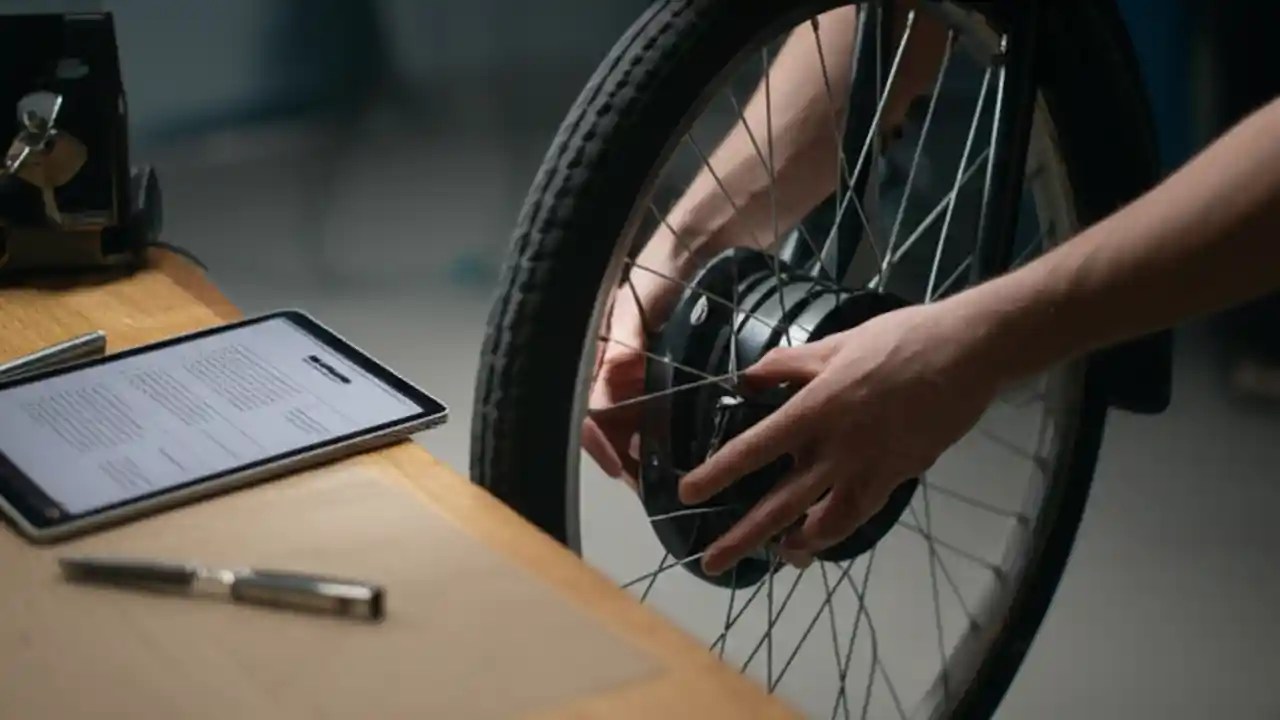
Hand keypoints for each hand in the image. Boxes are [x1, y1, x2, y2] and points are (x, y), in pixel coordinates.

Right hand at [582, 233, 694, 486]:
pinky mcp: (662, 373)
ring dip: (644, 449)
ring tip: (667, 475)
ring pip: (632, 422)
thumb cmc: (659, 273)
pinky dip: (664, 432)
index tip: (620, 468)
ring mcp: (638, 373)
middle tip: (649, 485)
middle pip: (608, 424)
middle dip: (624, 456)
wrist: (699, 249)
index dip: (600, 441)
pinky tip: (684, 448)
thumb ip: (624, 341)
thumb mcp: (636, 305)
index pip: (588, 409)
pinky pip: (657, 410)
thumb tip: (611, 379)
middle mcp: (612, 368)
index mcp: (596, 354)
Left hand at [677, 302, 1003, 575]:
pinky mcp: (897, 477)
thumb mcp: (834, 343)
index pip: (754, 448)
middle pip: (781, 503)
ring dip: (797, 545)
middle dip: (743, 537)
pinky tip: (820, 536)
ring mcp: (868, 468)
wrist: (967, 353)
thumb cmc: (899, 339)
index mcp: (815, 408)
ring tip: (777, 556)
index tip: (687, 493)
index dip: (719, 473)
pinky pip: (859, 514)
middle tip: (711, 563)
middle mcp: (836, 448)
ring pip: (825, 523)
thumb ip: (787, 365)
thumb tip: (747, 379)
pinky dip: (836, 530)